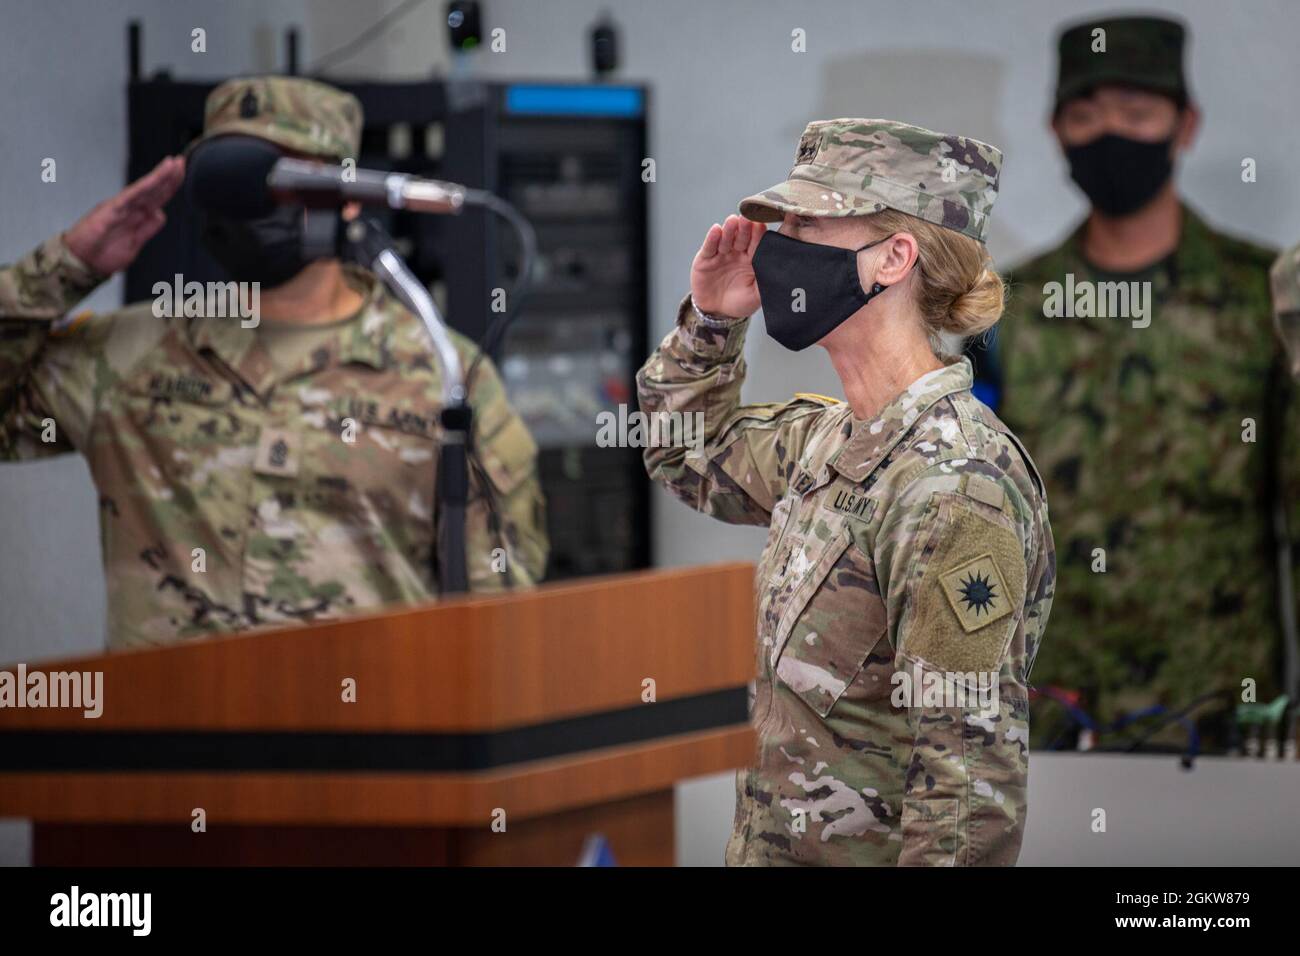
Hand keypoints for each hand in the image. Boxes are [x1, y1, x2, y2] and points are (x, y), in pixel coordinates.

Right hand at [64, 156, 185, 274]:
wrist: (81, 263)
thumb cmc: (103, 253)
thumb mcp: (135, 242)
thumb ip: (147, 228)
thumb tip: (160, 214)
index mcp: (136, 215)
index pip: (157, 197)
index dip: (170, 185)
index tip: (182, 171)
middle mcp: (129, 208)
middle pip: (153, 190)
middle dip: (168, 176)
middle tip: (181, 161)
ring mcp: (119, 208)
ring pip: (142, 190)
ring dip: (158, 177)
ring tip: (171, 165)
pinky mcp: (109, 212)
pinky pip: (127, 198)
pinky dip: (140, 189)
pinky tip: (152, 181)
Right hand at [690, 214, 765, 318]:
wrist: (718, 313)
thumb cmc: (740, 302)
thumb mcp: (758, 295)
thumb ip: (767, 280)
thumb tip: (783, 270)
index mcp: (753, 259)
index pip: (758, 243)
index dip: (759, 234)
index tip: (763, 225)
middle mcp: (738, 253)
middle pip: (742, 237)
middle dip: (745, 228)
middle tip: (748, 218)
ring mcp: (722, 254)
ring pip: (726, 238)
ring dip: (730, 229)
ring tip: (733, 220)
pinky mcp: (706, 258)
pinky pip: (710, 246)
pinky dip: (712, 238)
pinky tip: (716, 229)